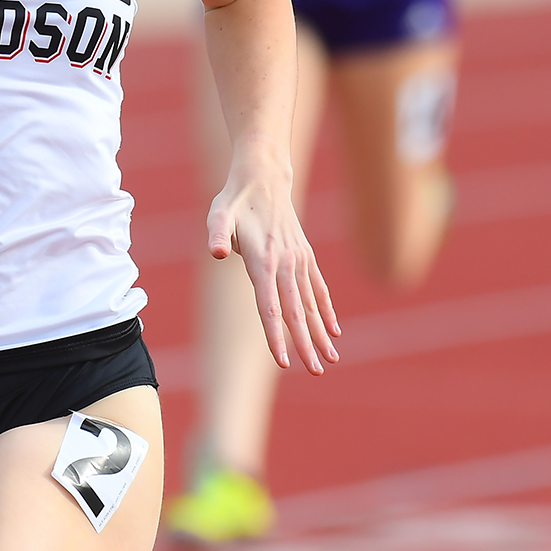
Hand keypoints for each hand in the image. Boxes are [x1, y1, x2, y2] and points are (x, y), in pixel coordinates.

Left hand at [207, 156, 339, 373]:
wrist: (263, 178)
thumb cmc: (234, 201)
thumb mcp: (217, 214)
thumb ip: (216, 234)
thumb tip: (216, 252)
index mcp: (263, 261)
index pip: (270, 307)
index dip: (276, 336)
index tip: (283, 362)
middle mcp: (285, 264)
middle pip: (296, 312)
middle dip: (306, 344)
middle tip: (316, 372)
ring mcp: (299, 260)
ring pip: (312, 304)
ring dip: (321, 333)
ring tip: (330, 360)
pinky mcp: (305, 257)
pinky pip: (318, 288)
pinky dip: (327, 310)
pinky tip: (334, 332)